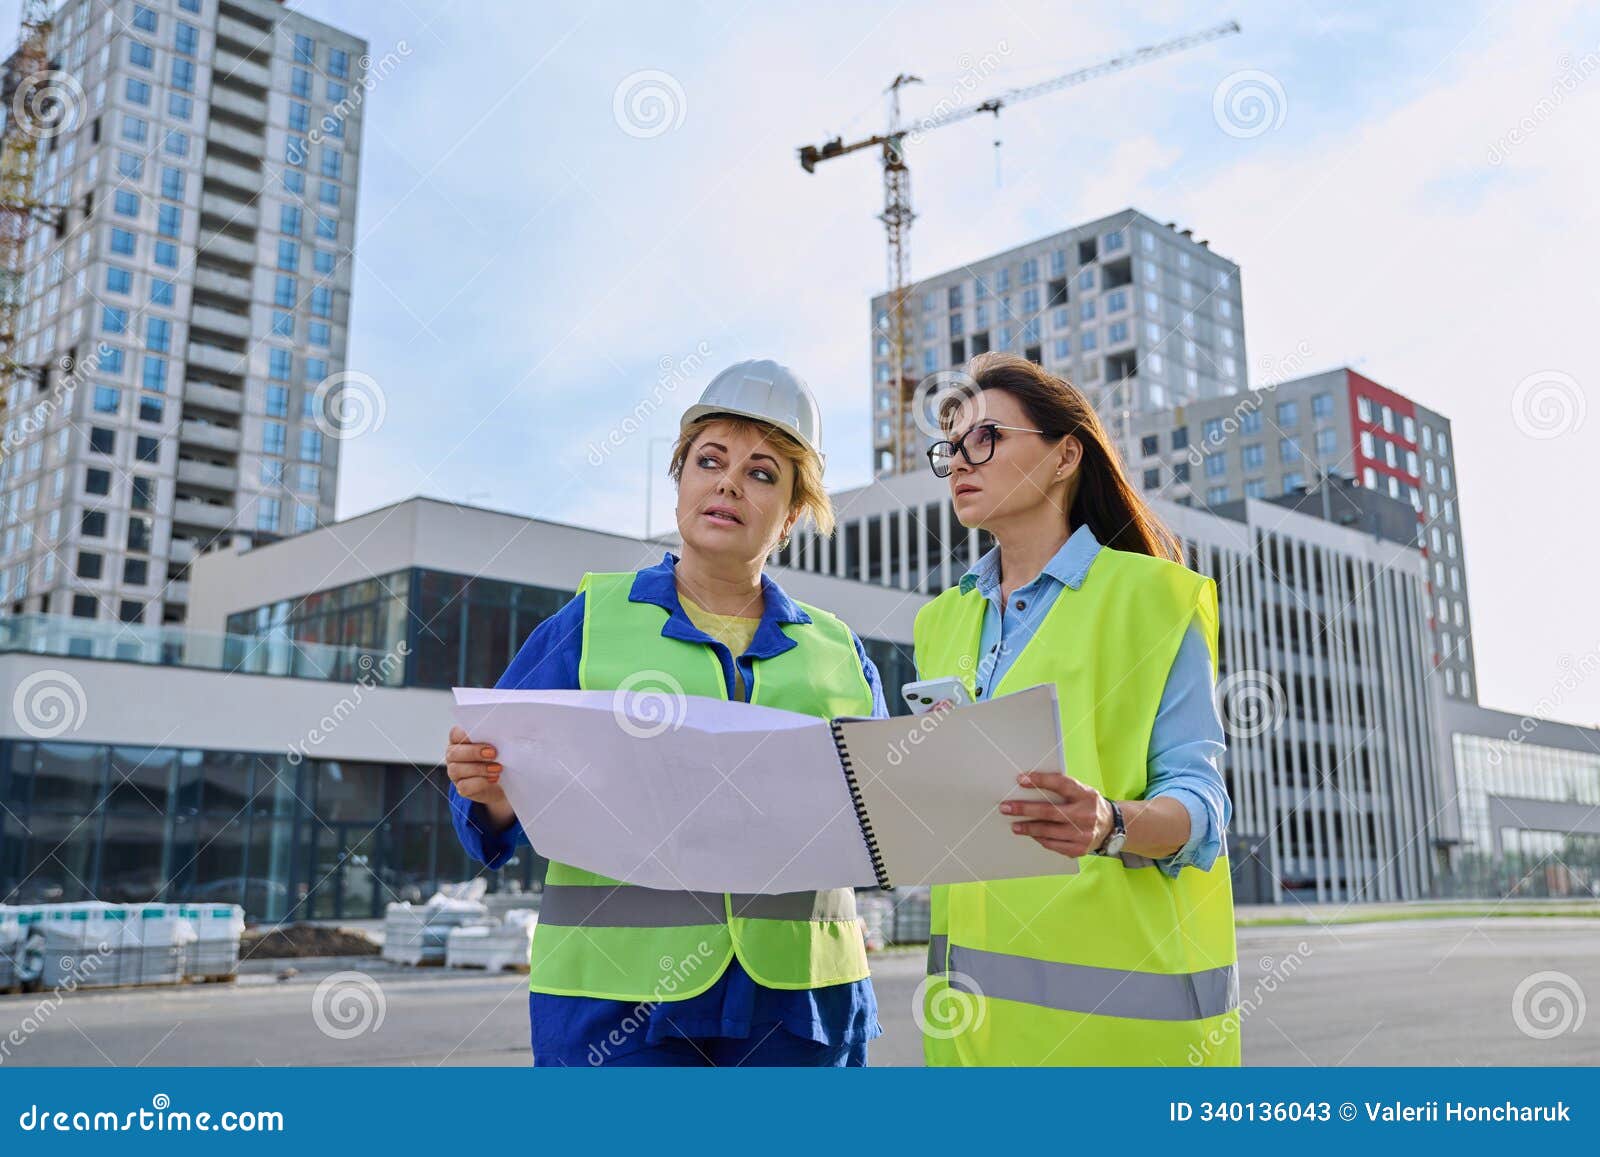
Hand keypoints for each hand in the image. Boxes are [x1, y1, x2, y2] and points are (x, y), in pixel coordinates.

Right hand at [446, 725, 512, 826]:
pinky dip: (480, 783)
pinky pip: (464, 786)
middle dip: (474, 752)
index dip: (466, 735)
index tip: (485, 737)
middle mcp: (453, 756)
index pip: (455, 734)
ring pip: (457, 770)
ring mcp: (455, 773)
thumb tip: (506, 732)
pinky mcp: (461, 788)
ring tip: (498, 768)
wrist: (504, 782)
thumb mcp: (499, 745)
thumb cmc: (499, 758)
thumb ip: (495, 738)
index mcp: (460, 741)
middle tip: (494, 753)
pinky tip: (493, 779)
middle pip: (454, 753)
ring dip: (479, 769)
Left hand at [999, 771, 1113, 857]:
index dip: (1040, 781)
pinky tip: (1031, 834)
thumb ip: (1062, 788)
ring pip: (1049, 831)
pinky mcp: (1080, 849)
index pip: (1061, 784)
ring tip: (1014, 825)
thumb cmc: (1088, 804)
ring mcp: (1084, 834)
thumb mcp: (1082, 791)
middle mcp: (1086, 814)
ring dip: (1028, 828)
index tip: (1020, 779)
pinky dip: (1040, 838)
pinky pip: (1054, 845)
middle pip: (1050, 812)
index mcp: (1086, 795)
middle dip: (1025, 809)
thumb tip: (1029, 784)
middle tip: (1006, 807)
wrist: (1112, 826)